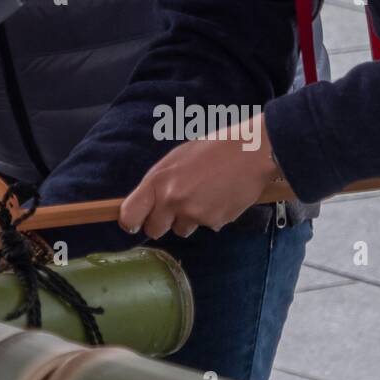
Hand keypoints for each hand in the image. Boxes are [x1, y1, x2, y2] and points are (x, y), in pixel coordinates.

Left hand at [119, 115, 282, 239]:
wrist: (249, 152)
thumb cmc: (212, 149)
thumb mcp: (175, 160)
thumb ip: (159, 183)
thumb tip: (146, 203)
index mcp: (158, 180)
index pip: (129, 215)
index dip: (131, 222)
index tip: (135, 223)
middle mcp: (172, 200)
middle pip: (154, 230)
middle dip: (162, 223)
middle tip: (174, 208)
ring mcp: (194, 214)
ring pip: (181, 230)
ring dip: (188, 219)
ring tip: (203, 195)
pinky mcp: (215, 222)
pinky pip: (206, 226)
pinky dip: (211, 216)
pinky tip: (220, 197)